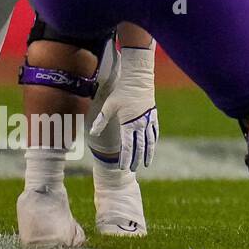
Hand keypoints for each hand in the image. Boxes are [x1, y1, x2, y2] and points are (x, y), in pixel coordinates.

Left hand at [89, 44, 158, 170]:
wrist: (138, 79)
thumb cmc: (122, 92)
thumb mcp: (108, 106)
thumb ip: (101, 121)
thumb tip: (92, 133)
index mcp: (129, 123)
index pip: (128, 145)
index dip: (126, 157)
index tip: (124, 167)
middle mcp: (141, 124)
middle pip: (140, 146)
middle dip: (137, 159)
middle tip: (134, 169)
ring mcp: (149, 119)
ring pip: (150, 141)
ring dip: (148, 153)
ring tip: (146, 163)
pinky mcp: (153, 114)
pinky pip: (155, 132)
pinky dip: (154, 141)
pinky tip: (153, 146)